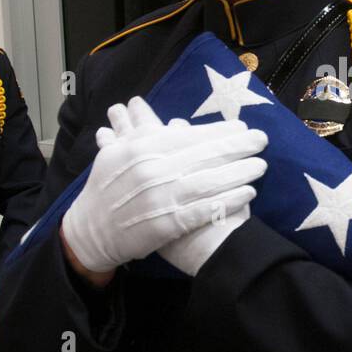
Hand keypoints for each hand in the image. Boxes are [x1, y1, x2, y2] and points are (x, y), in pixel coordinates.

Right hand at [61, 97, 267, 273]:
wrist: (89, 232)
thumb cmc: (106, 189)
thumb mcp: (116, 154)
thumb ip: (142, 133)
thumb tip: (173, 119)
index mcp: (141, 148)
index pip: (189, 134)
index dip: (219, 131)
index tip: (243, 127)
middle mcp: (152, 169)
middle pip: (204, 154)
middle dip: (238, 146)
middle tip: (262, 140)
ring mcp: (159, 197)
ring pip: (208, 180)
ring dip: (240, 172)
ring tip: (261, 165)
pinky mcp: (166, 224)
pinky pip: (203, 209)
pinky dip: (228, 200)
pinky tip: (248, 193)